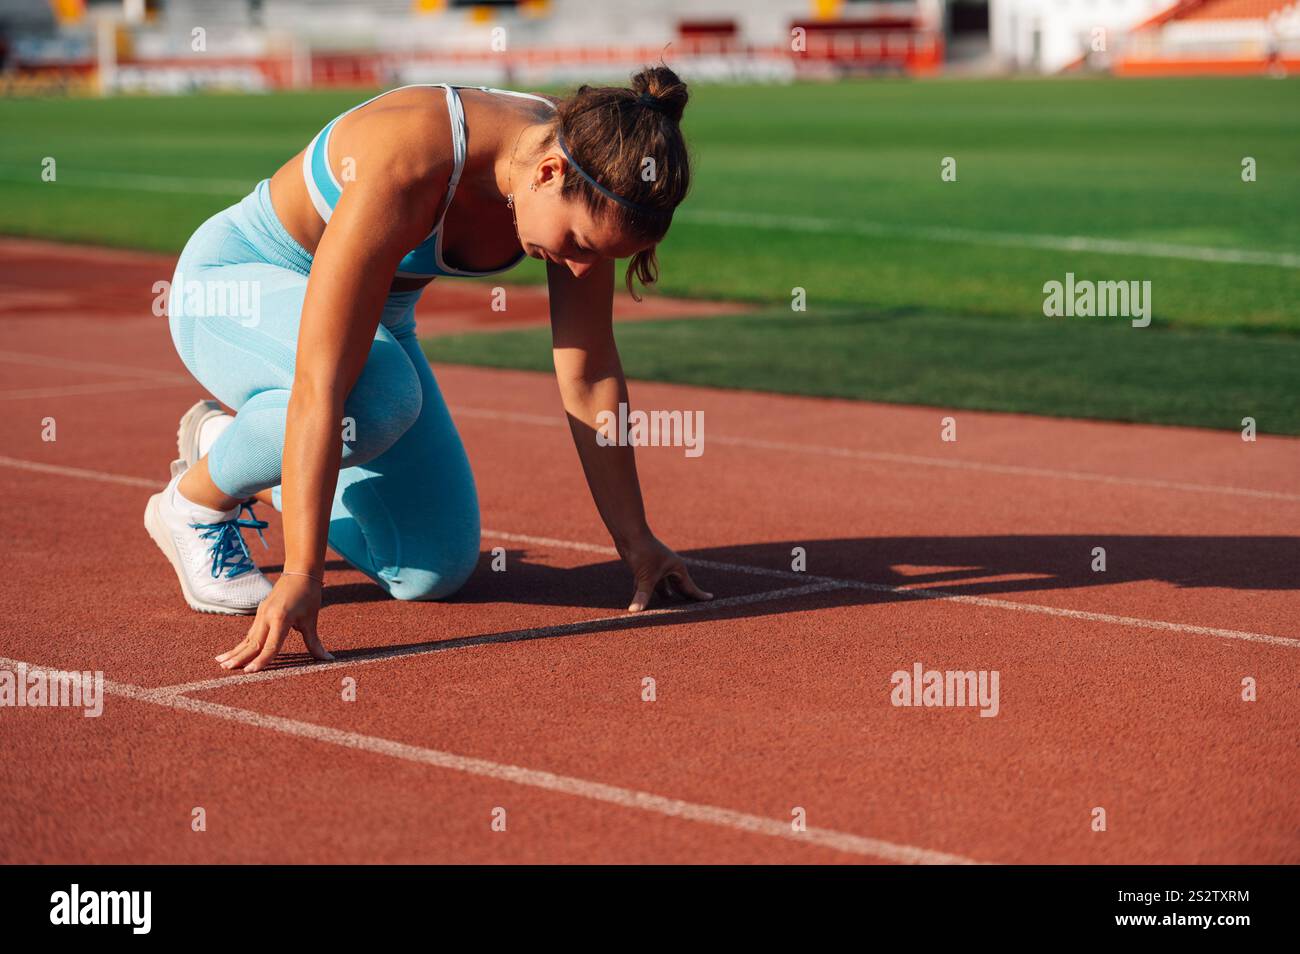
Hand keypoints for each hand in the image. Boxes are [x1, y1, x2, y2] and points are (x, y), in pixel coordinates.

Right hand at [215, 573, 333, 672]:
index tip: (250, 671)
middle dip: (240, 657)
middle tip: (226, 669)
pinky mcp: (260, 613)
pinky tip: (229, 653)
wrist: (300, 572)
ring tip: (220, 663)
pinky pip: (249, 633)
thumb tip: (328, 658)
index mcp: (281, 618)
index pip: (271, 645)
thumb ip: (314, 642)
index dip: (262, 660)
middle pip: (253, 642)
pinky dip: (240, 644)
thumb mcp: (312, 619)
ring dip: (235, 651)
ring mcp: (261, 614)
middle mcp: (267, 616)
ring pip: (248, 638)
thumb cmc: (308, 595)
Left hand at [619, 532, 712, 612]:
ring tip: (666, 610)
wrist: (630, 533)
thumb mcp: (646, 576)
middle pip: (678, 587)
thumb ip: (643, 594)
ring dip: (663, 596)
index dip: (699, 595)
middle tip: (690, 610)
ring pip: (662, 587)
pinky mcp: (644, 569)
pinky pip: (648, 585)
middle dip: (683, 598)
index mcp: (676, 568)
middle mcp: (669, 568)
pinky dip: (646, 593)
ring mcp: (656, 568)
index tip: (711, 599)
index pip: (690, 586)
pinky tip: (642, 602)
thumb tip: (635, 611)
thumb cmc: (643, 550)